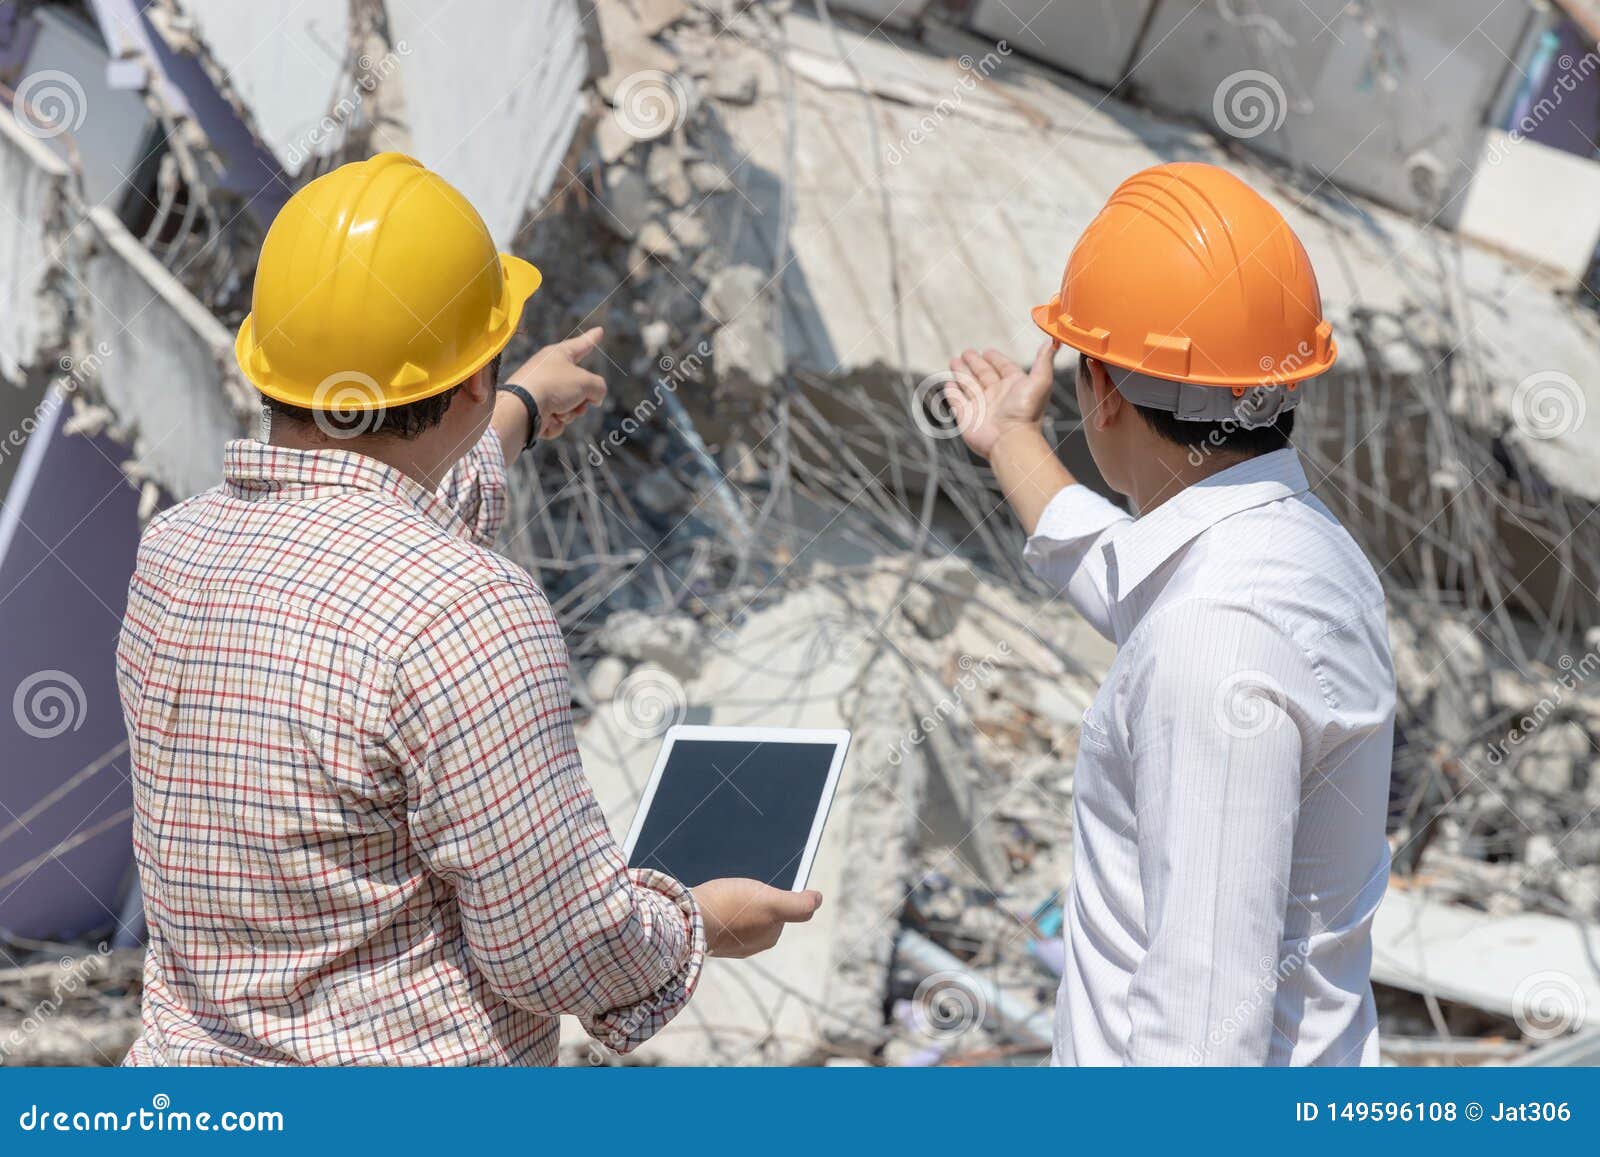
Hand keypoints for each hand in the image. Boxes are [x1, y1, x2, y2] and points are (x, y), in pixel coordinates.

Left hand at [504, 327, 607, 439]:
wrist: (523, 408)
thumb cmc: (553, 386)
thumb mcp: (587, 382)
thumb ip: (598, 387)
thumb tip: (595, 398)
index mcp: (558, 355)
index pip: (582, 345)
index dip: (592, 338)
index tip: (599, 331)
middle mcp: (549, 371)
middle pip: (579, 387)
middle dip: (583, 399)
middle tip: (580, 400)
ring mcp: (541, 391)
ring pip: (570, 406)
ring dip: (570, 413)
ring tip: (559, 411)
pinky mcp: (534, 410)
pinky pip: (556, 420)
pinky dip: (555, 423)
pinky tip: (547, 420)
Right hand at [692, 878, 822, 958]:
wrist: (686, 919)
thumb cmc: (731, 907)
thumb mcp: (772, 903)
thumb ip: (798, 905)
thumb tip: (818, 900)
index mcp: (768, 937)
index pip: (782, 908)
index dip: (776, 894)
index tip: (762, 885)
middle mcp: (751, 944)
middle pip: (763, 910)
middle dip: (756, 897)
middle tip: (742, 887)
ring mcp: (729, 941)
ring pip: (742, 912)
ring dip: (737, 901)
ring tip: (725, 892)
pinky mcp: (710, 934)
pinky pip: (723, 916)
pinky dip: (722, 906)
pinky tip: (713, 901)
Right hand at [943, 340, 1058, 458]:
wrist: (1010, 439)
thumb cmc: (1026, 412)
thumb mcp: (1040, 382)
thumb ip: (1043, 361)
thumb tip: (1053, 342)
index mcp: (1014, 385)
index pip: (1003, 367)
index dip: (996, 359)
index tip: (987, 351)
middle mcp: (997, 394)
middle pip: (983, 374)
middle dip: (974, 363)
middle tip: (966, 352)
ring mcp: (981, 405)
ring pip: (969, 384)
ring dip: (961, 373)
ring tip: (954, 361)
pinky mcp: (967, 416)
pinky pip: (957, 401)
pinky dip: (953, 392)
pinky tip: (949, 383)